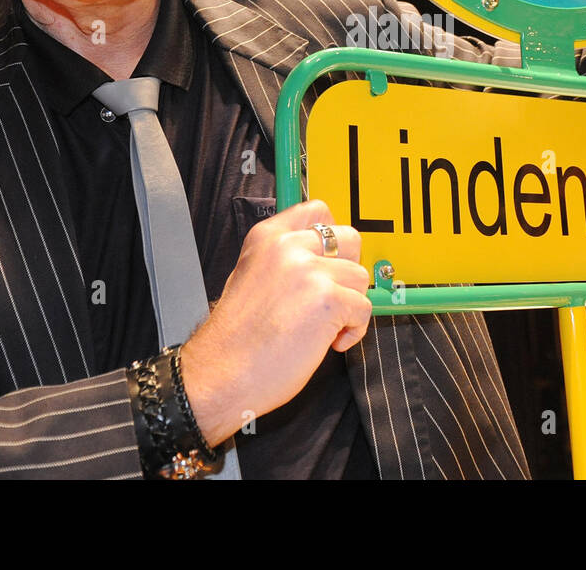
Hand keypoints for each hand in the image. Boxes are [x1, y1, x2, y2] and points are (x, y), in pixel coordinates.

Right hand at [178, 199, 371, 445]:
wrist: (221, 374)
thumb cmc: (235, 339)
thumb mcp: (250, 276)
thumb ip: (284, 260)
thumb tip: (325, 259)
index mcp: (267, 237)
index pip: (317, 211)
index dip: (332, 238)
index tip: (332, 258)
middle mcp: (288, 247)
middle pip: (349, 238)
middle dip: (348, 269)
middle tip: (333, 295)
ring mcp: (309, 271)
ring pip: (359, 277)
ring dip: (350, 304)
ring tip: (324, 326)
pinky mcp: (328, 299)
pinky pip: (364, 308)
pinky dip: (353, 330)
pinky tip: (329, 342)